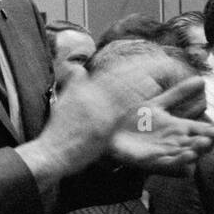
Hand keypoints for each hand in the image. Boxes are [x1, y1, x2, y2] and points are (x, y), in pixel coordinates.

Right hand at [19, 65, 160, 184]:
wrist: (53, 152)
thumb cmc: (58, 131)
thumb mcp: (62, 102)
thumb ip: (73, 84)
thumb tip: (78, 68)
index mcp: (80, 90)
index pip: (107, 73)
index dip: (125, 66)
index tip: (139, 61)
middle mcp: (90, 96)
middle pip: (119, 77)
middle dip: (139, 68)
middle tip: (156, 62)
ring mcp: (98, 109)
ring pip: (125, 88)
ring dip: (143, 79)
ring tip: (160, 72)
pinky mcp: (105, 124)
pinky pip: (126, 106)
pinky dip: (140, 96)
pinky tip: (153, 90)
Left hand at [108, 76, 213, 172]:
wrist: (110, 129)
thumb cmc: (135, 118)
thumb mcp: (157, 103)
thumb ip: (178, 93)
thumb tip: (201, 79)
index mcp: (179, 128)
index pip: (202, 130)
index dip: (213, 130)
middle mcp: (175, 142)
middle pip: (198, 144)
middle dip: (207, 141)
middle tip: (213, 135)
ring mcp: (165, 152)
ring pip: (186, 155)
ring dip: (196, 150)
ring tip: (202, 143)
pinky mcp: (152, 161)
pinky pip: (169, 164)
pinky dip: (179, 161)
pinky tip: (186, 154)